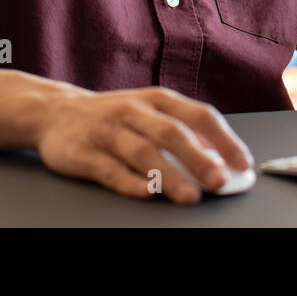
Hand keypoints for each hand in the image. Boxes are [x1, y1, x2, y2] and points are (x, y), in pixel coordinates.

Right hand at [33, 86, 254, 204]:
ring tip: (190, 196)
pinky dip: (130, 182)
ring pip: (143, 152)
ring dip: (169, 175)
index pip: (198, 115)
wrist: (54, 111)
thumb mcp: (149, 111)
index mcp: (157, 99)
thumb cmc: (114, 115)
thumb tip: (220, 158)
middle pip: (171, 133)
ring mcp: (108, 131)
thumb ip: (182, 130)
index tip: (241, 162)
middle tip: (219, 181)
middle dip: (199, 158)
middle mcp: (133, 111)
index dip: (223, 139)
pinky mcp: (83, 153)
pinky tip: (148, 192)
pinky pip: (110, 169)